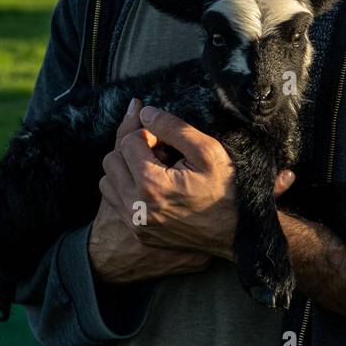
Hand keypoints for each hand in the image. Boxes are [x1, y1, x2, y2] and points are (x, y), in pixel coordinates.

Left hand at [100, 101, 294, 262]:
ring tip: (154, 169)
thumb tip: (143, 111)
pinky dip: (126, 189)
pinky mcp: (139, 234)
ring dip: (125, 169)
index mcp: (151, 185)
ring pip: (107, 181)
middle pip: (111, 160)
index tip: (167, 141)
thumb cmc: (226, 189)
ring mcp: (136, 224)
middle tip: (160, 153)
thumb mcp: (207, 150)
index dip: (148, 134)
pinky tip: (152, 186)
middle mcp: (137, 208)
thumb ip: (173, 127)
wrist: (238, 232)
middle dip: (132, 150)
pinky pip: (116, 202)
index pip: (128, 141)